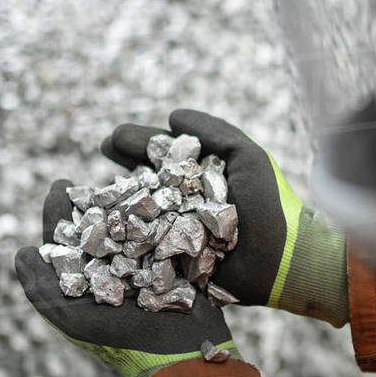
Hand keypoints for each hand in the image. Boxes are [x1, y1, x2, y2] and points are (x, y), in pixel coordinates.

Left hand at [15, 179, 239, 376]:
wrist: (182, 352)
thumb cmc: (122, 339)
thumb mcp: (72, 318)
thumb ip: (42, 288)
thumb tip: (22, 251)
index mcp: (85, 284)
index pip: (67, 241)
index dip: (61, 212)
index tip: (61, 184)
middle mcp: (112, 272)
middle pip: (99, 227)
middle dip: (95, 200)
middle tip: (96, 174)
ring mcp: (144, 266)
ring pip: (130, 226)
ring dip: (126, 202)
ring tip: (123, 179)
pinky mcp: (173, 262)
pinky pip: (162, 231)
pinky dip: (157, 213)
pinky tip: (155, 193)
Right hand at [101, 109, 349, 325]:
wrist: (281, 260)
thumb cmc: (268, 205)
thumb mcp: (247, 156)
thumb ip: (214, 132)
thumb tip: (172, 116)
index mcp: (206, 175)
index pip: (167, 154)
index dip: (141, 143)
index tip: (116, 137)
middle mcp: (191, 200)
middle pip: (149, 177)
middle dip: (126, 162)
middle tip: (103, 149)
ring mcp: (181, 230)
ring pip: (142, 209)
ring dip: (117, 197)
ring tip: (95, 185)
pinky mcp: (176, 259)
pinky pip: (144, 244)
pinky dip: (123, 234)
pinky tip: (101, 223)